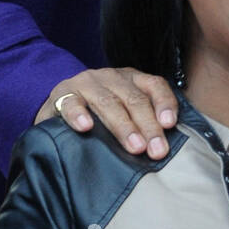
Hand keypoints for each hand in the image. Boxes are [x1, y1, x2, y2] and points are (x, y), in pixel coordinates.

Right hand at [35, 69, 178, 159]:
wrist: (58, 109)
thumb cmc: (99, 116)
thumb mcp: (125, 113)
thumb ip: (144, 122)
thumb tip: (164, 148)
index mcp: (132, 79)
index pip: (155, 86)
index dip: (164, 103)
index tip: (169, 124)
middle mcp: (111, 77)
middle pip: (134, 99)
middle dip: (148, 126)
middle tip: (157, 150)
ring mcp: (86, 84)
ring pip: (108, 103)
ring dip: (123, 126)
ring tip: (135, 147)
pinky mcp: (62, 94)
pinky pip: (71, 103)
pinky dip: (78, 115)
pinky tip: (86, 127)